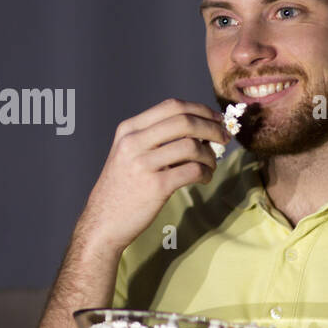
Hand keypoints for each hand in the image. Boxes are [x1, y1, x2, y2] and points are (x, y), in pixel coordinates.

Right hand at [75, 98, 229, 255]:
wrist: (103, 221)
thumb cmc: (122, 188)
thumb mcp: (128, 153)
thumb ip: (155, 138)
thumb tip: (199, 128)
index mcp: (129, 129)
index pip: (172, 106)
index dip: (200, 109)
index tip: (216, 118)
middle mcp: (133, 142)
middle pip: (185, 121)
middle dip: (212, 128)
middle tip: (224, 138)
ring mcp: (143, 164)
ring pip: (192, 146)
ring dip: (210, 155)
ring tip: (210, 165)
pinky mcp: (156, 186)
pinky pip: (193, 171)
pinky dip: (205, 173)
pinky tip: (203, 178)